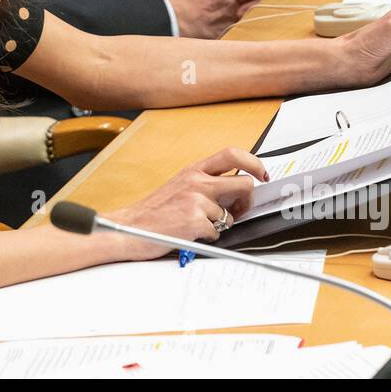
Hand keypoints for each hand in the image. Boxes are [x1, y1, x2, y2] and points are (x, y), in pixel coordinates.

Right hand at [107, 147, 269, 259]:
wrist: (129, 227)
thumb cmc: (153, 211)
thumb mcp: (179, 187)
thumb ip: (204, 185)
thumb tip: (232, 191)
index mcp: (193, 170)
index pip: (232, 154)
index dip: (253, 163)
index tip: (261, 174)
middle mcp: (196, 181)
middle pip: (244, 183)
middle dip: (249, 199)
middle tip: (241, 208)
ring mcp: (196, 200)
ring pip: (230, 213)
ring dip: (222, 224)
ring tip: (201, 225)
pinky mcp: (194, 220)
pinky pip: (217, 232)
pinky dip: (208, 237)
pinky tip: (191, 233)